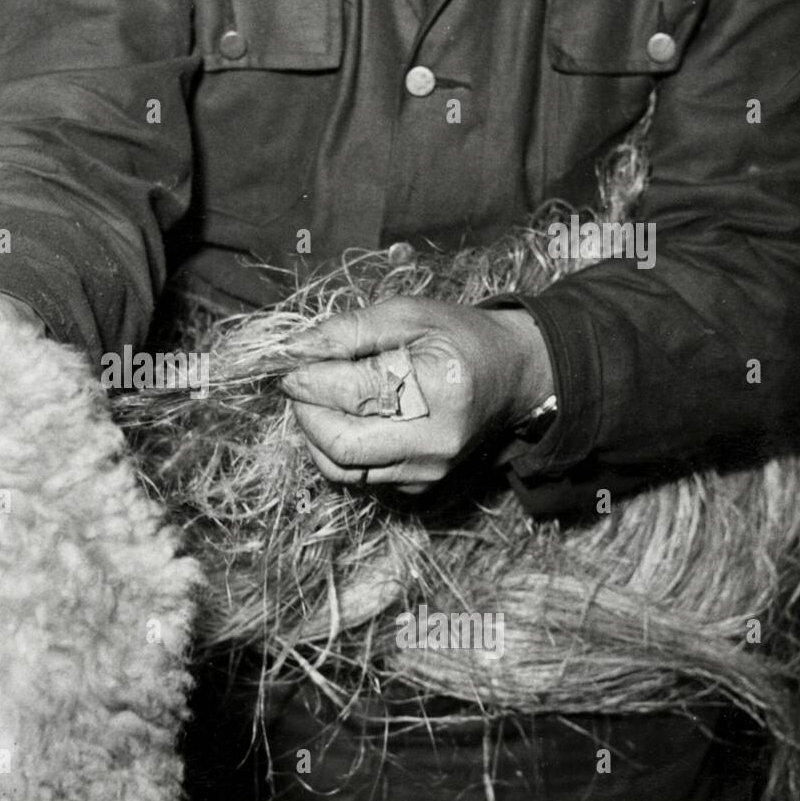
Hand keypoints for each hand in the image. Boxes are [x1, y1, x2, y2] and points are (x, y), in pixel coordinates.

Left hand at [280, 297, 552, 493]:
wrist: (511, 378)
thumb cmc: (458, 337)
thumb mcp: (409, 314)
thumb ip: (349, 330)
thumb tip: (293, 349)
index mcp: (437, 390)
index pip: (351, 393)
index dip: (307, 379)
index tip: (288, 364)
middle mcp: (433, 441)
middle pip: (338, 443)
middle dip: (305, 412)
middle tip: (299, 384)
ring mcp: (426, 471)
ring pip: (339, 467)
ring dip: (315, 433)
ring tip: (320, 399)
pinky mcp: (418, 486)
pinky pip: (356, 475)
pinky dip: (335, 448)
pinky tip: (344, 418)